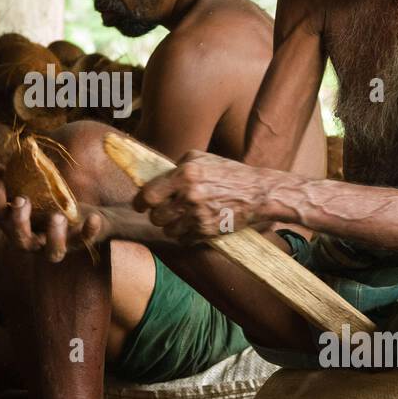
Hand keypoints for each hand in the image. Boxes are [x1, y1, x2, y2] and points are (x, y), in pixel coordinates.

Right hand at [0, 177, 109, 261]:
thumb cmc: (48, 201)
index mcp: (20, 229)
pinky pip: (85, 241)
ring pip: (54, 253)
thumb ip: (8, 176)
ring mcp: (59, 244)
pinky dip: (89, 232)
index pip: (1, 220)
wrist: (83, 213)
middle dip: (19, 223)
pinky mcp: (81, 242)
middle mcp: (36, 242)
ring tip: (57, 216)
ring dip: (54, 237)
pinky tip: (93, 218)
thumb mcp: (28, 187)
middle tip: (22, 200)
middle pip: (22, 242)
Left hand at [133, 150, 271, 241]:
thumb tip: (153, 178)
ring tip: (180, 217)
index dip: (140, 202)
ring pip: (167, 231)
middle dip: (157, 214)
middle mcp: (190, 196)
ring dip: (170, 226)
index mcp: (185, 174)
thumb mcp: (200, 158)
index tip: (140, 204)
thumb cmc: (228, 172)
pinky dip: (184, 235)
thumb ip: (176, 167)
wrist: (257, 193)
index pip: (148, 195)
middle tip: (165, 210)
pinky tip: (193, 225)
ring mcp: (198, 216)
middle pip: (155, 216)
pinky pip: (183, 240)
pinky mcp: (207, 231)